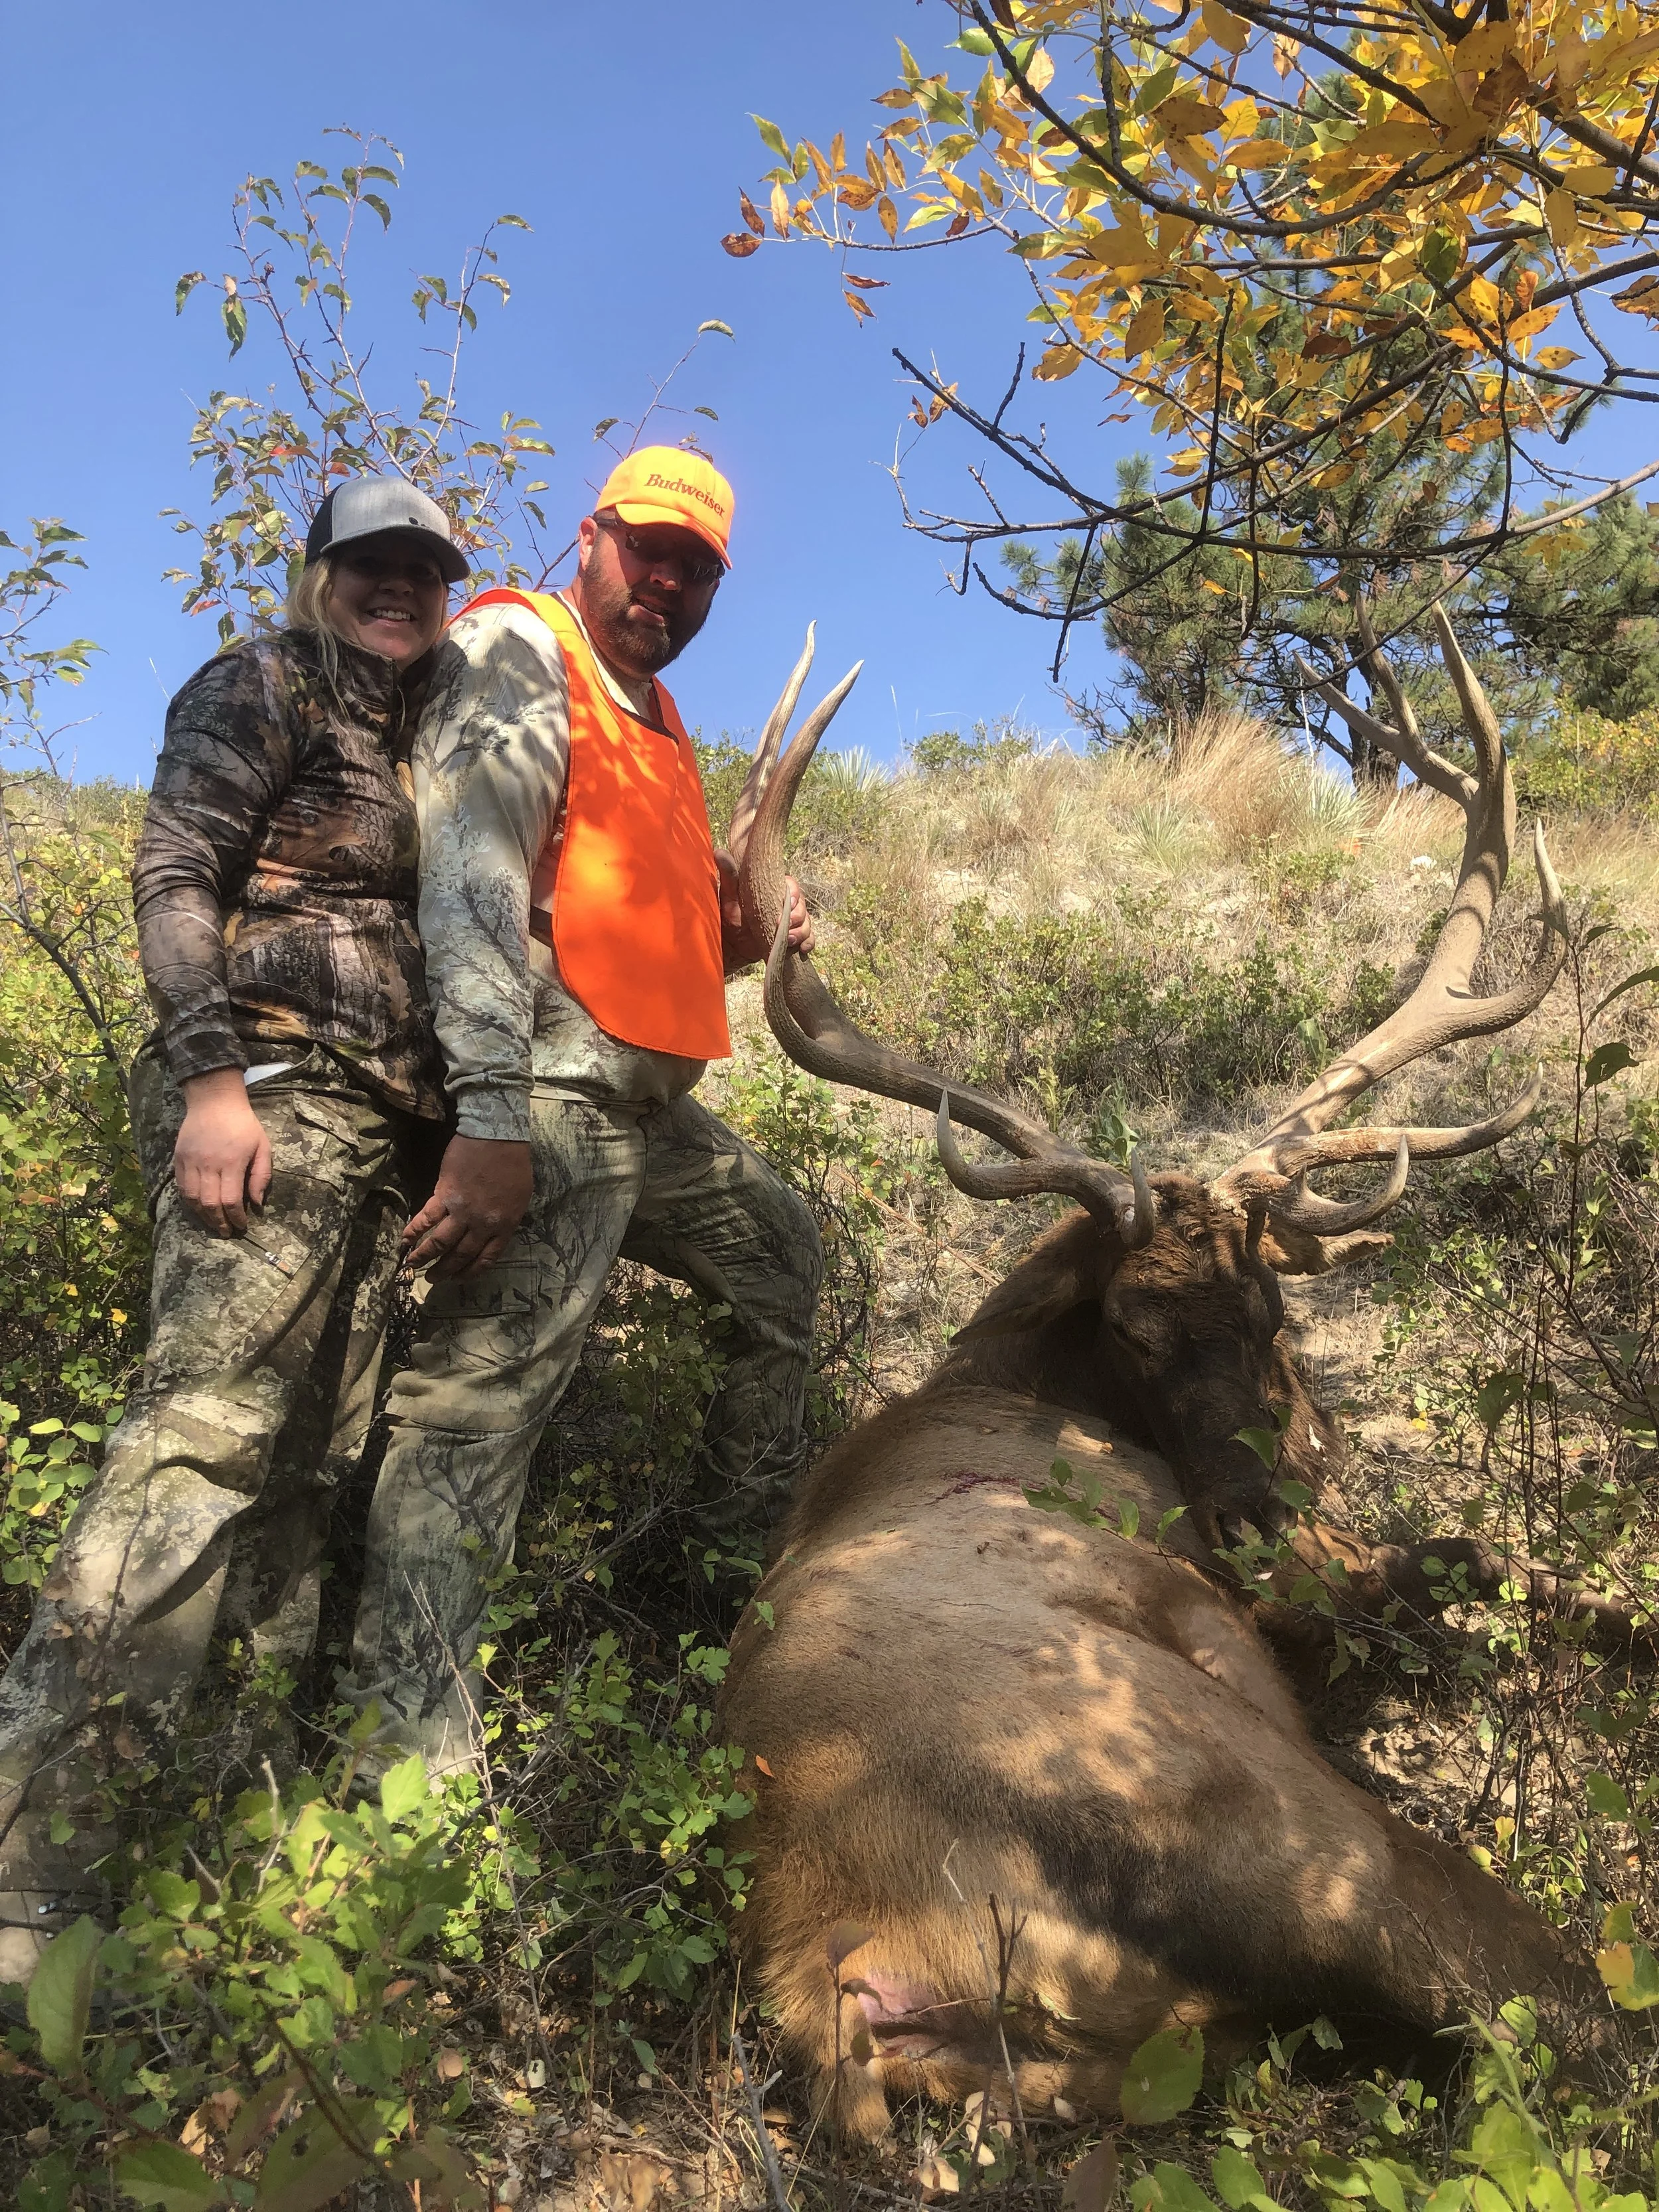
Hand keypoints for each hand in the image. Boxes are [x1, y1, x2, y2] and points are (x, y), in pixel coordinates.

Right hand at [174, 1068, 272, 1237]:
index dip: (236, 1218)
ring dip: (203, 1216)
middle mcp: (208, 1164)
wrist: (214, 1101)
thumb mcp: (262, 1146)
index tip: (242, 1226)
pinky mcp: (179, 1159)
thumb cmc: (243, 1124)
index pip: (230, 1200)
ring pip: (192, 1198)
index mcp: (231, 1162)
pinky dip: (189, 1202)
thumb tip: (256, 1203)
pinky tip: (198, 1209)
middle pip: (209, 1203)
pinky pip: (181, 1187)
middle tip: (227, 1232)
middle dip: (219, 1223)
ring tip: (213, 1225)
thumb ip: (261, 1175)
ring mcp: (190, 1162)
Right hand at [402, 1134, 533, 1281]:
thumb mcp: (520, 1197)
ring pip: (440, 1242)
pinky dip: (414, 1230)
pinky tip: (405, 1239)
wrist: (496, 1137)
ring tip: (413, 1265)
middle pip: (461, 1255)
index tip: (459, 1279)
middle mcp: (482, 1224)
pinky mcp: (444, 1196)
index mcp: (504, 1226)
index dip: (471, 1272)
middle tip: (433, 1280)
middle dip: (445, 1271)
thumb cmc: (513, 1163)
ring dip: (424, 1256)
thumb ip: (505, 1217)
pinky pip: (426, 1218)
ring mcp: (462, 1211)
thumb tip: (491, 1230)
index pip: (486, 1258)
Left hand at [716, 849, 813, 968]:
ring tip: (788, 940)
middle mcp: (787, 905)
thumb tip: (718, 852)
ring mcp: (792, 923)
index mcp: (775, 890)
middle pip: (803, 907)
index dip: (795, 894)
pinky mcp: (794, 939)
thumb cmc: (731, 915)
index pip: (793, 886)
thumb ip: (729, 875)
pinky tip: (802, 949)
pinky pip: (809, 939)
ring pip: (807, 923)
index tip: (788, 903)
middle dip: (797, 917)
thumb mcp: (729, 895)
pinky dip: (808, 943)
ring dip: (801, 932)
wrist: (732, 943)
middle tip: (783, 926)